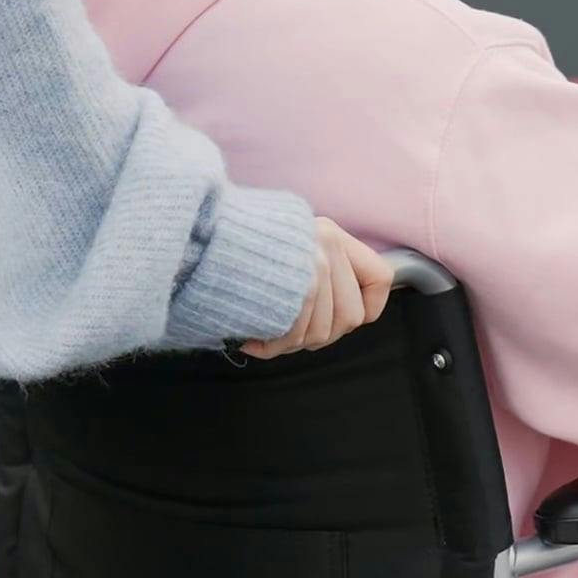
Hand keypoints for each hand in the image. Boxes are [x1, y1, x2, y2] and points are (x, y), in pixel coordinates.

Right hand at [242, 218, 396, 358]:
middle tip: (287, 331)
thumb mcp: (284, 246)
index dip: (367, 308)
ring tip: (267, 331)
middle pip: (349, 317)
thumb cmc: (234, 248)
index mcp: (329, 232)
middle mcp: (326, 242)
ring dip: (292, 342)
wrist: (197, 235)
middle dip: (318, 335)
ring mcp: (312, 263)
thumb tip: (343, 318)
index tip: (340, 318)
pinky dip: (275, 346)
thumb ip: (315, 271)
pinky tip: (255, 339)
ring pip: (323, 331)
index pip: (380, 278)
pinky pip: (298, 334)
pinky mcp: (296, 285)